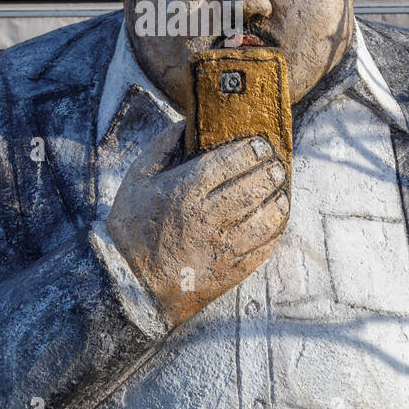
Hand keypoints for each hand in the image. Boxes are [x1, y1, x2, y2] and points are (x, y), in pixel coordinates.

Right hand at [106, 122, 289, 326]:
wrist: (127, 285)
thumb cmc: (131, 227)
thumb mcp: (136, 180)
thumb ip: (162, 147)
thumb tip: (188, 123)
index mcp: (183, 191)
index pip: (229, 162)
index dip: (251, 150)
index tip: (261, 145)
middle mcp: (206, 218)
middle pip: (252, 188)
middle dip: (270, 172)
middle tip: (277, 166)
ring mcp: (220, 248)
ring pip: (264, 220)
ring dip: (278, 202)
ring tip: (280, 192)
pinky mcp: (228, 272)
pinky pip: (262, 250)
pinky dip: (274, 233)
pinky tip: (275, 221)